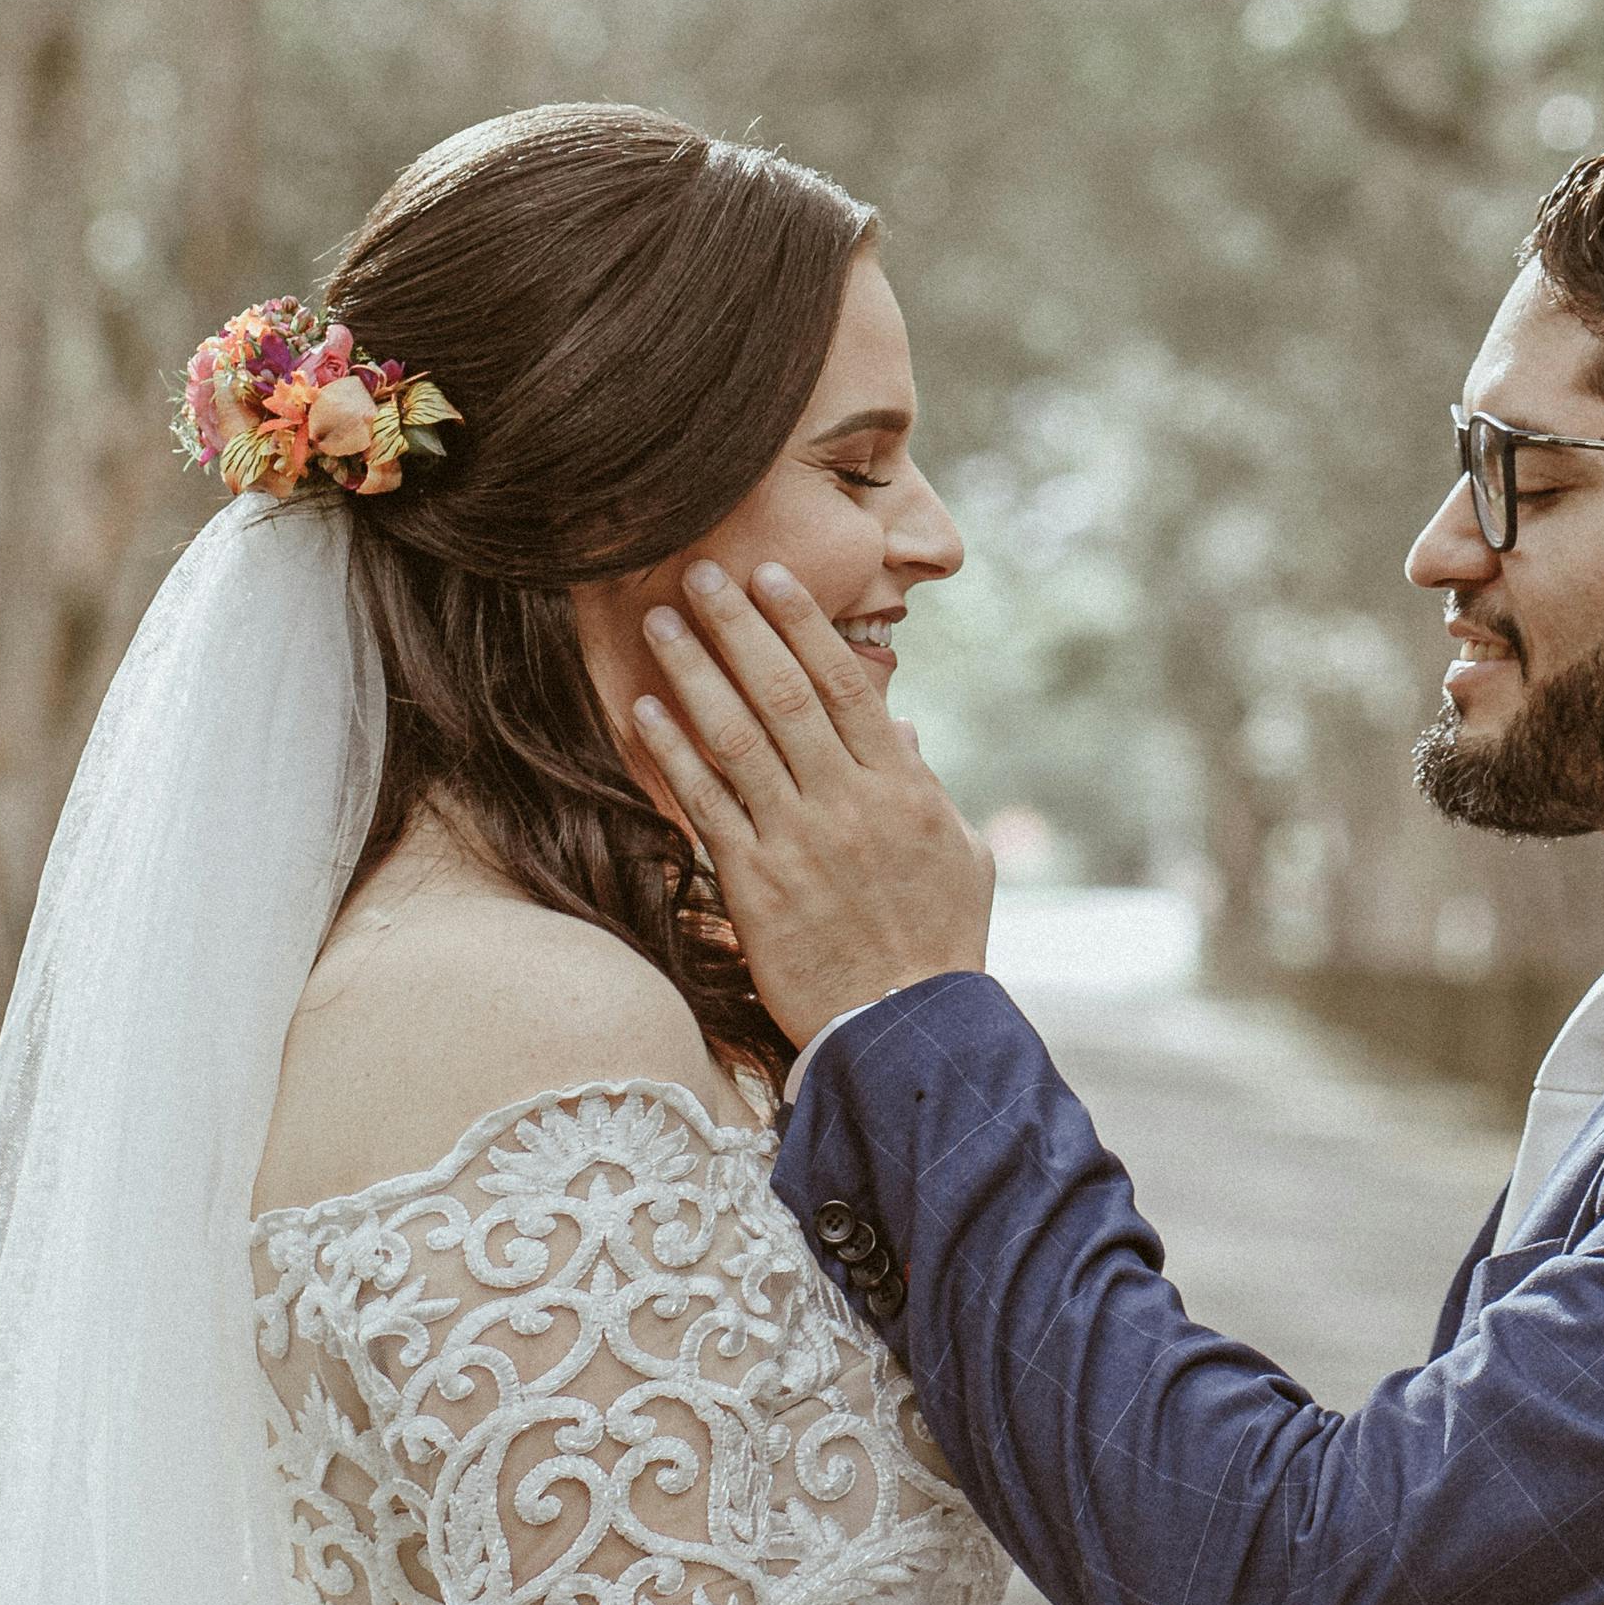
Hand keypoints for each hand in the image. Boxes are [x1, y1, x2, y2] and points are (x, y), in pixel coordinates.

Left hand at [631, 559, 995, 1051]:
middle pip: (782, 695)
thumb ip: (926, 783)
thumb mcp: (959, 853)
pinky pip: (706, 805)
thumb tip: (899, 726)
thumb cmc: (939, 941)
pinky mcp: (755, 887)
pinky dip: (673, 752)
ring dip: (694, 673)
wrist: (907, 1032)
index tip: (770, 576)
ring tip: (660, 621)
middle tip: (700, 572)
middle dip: (738, 627)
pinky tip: (645, 709)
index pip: (845, 684)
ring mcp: (798, 843)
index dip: (803, 625)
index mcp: (900, 786)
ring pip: (736, 738)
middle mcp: (847, 803)